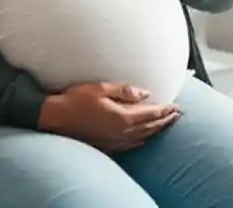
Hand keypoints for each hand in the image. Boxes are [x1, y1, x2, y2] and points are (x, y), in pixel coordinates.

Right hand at [38, 82, 180, 151]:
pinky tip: (144, 139)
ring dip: (156, 130)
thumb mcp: (101, 88)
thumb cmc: (76, 99)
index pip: (151, 114)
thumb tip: (146, 94)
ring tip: (165, 124)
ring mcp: (114, 140)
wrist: (55, 117)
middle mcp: (121, 131)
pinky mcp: (107, 145)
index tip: (176, 106)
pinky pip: (130, 145)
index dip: (165, 110)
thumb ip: (126, 91)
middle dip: (165, 120)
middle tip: (177, 115)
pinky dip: (141, 141)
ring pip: (142, 137)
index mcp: (122, 116)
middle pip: (150, 127)